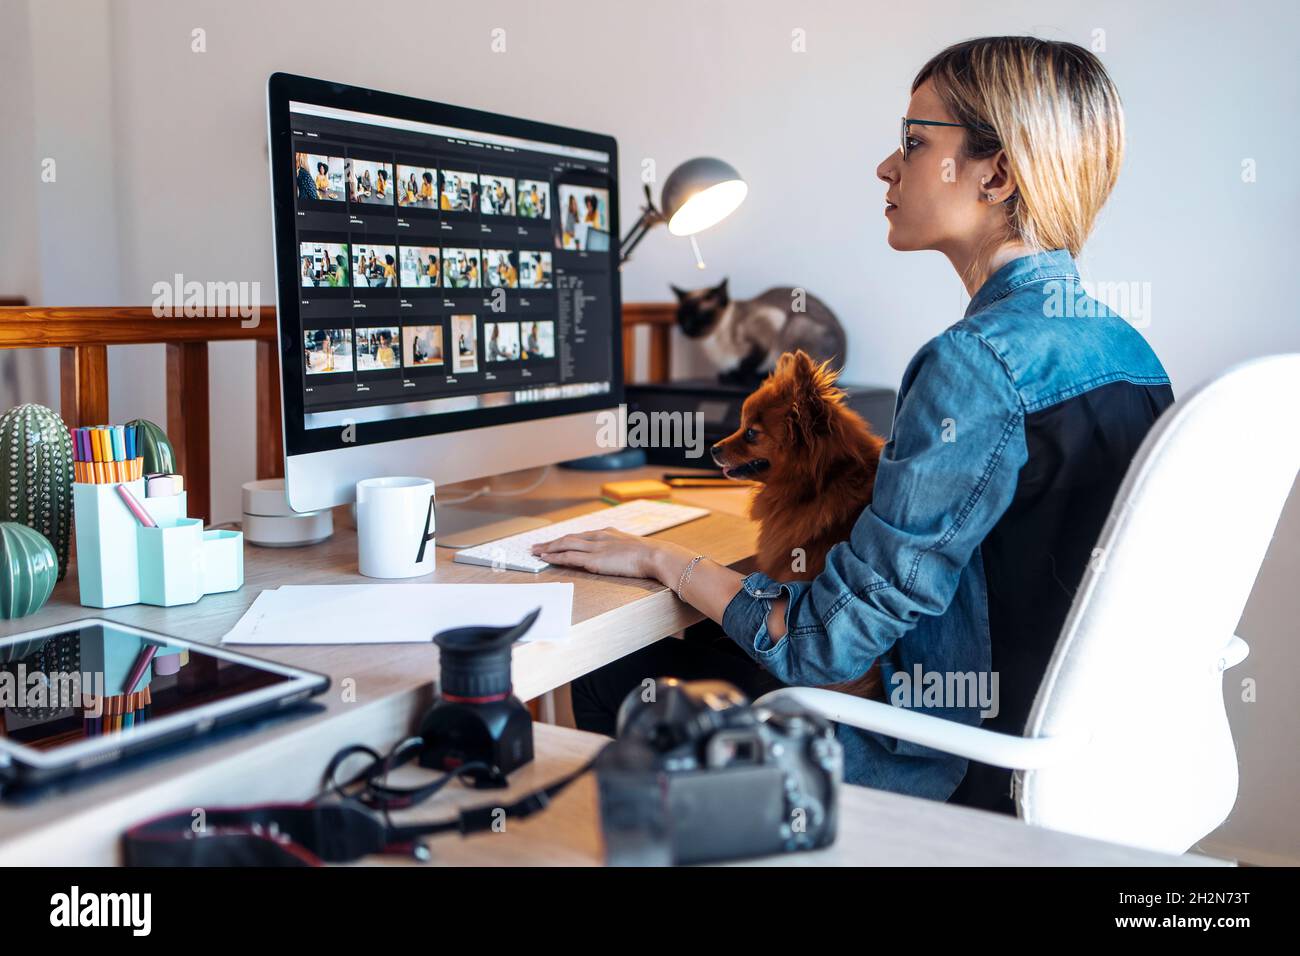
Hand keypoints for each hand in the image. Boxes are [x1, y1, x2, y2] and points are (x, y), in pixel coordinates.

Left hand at [530, 528, 688, 581]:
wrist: (654, 555)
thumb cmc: (649, 555)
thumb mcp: (633, 548)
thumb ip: (622, 550)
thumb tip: (622, 556)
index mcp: (607, 533)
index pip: (580, 535)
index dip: (565, 539)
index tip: (555, 542)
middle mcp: (598, 537)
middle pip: (568, 537)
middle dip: (551, 542)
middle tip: (536, 545)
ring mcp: (595, 547)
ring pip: (564, 545)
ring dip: (548, 547)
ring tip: (534, 551)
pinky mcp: (593, 559)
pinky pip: (569, 556)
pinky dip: (555, 556)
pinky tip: (546, 558)